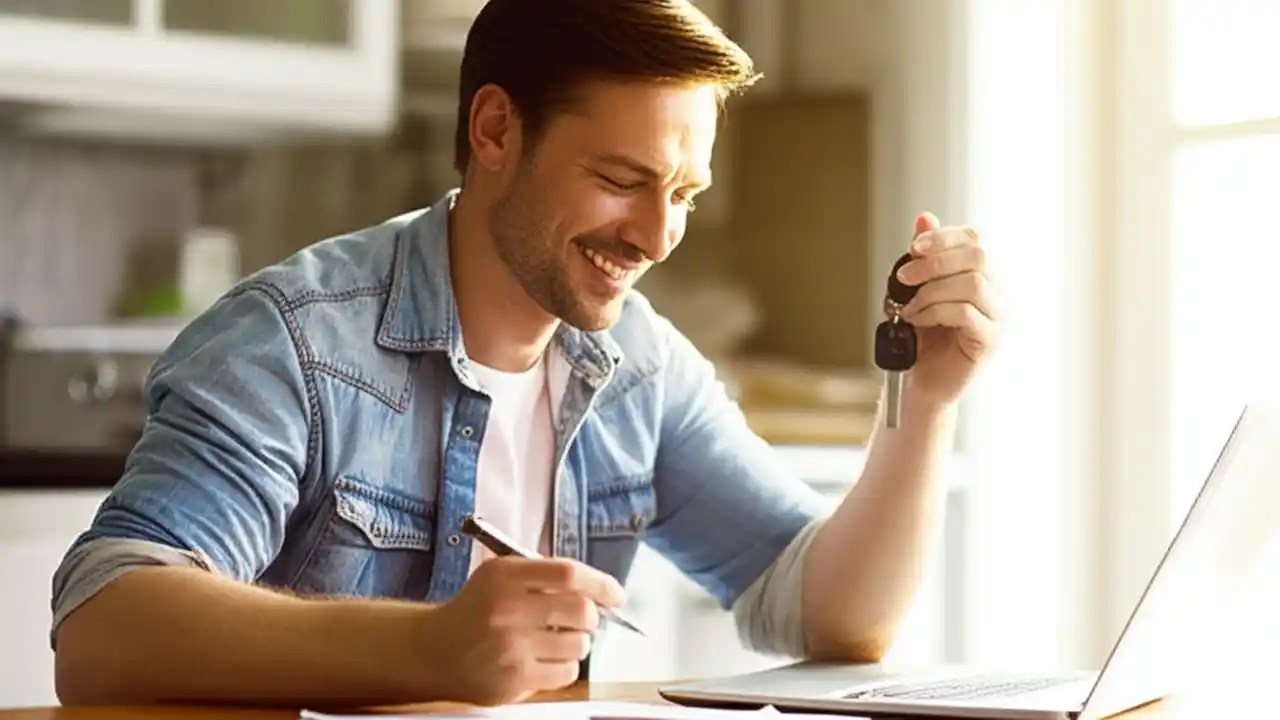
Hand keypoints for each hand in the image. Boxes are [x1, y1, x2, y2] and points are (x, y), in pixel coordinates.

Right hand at [419, 556, 625, 704]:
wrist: (434, 650)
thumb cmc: (475, 610)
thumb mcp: (498, 575)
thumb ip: (542, 574)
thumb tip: (597, 589)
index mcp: (505, 576)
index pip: (568, 574)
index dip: (601, 583)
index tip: (615, 594)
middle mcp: (507, 608)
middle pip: (580, 610)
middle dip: (591, 616)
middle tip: (582, 619)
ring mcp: (510, 646)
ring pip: (578, 645)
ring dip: (578, 643)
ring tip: (557, 640)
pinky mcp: (514, 678)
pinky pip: (566, 673)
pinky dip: (565, 666)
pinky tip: (547, 660)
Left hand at [895, 213, 1000, 410]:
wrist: (920, 380)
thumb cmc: (924, 335)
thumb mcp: (919, 289)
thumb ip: (926, 256)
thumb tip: (925, 217)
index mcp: (984, 274)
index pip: (975, 240)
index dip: (944, 237)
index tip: (914, 247)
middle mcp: (998, 292)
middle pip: (979, 257)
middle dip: (935, 262)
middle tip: (904, 277)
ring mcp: (998, 317)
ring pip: (973, 283)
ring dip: (932, 290)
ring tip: (909, 306)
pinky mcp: (989, 341)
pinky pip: (967, 313)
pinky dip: (935, 312)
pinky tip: (917, 319)